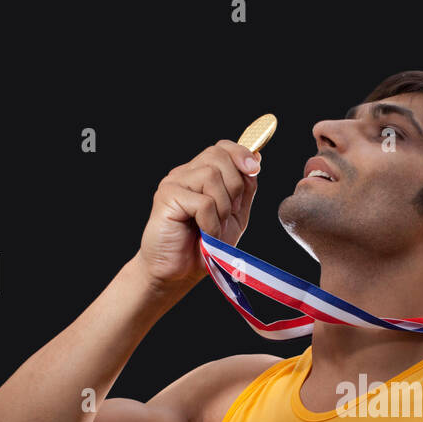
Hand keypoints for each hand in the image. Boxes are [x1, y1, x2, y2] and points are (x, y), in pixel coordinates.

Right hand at [137, 140, 261, 291]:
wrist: (178, 273)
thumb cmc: (204, 247)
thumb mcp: (235, 215)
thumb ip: (245, 188)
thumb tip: (256, 158)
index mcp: (200, 174)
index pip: (222, 148)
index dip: (241, 154)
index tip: (254, 169)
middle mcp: (185, 173)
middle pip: (218, 157)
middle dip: (235, 186)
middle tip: (228, 215)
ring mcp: (174, 183)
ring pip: (211, 175)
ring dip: (223, 208)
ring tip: (214, 228)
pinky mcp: (166, 197)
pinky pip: (203, 201)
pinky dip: (211, 222)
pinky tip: (205, 234)